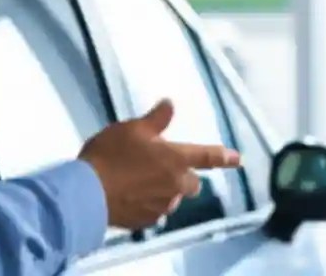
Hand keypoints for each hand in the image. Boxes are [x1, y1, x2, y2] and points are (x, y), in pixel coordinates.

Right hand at [78, 99, 240, 229]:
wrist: (88, 193)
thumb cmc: (111, 155)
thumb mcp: (131, 129)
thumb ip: (155, 120)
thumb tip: (171, 104)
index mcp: (176, 160)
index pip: (207, 157)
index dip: (224, 157)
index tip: (237, 159)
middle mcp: (175, 185)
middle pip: (192, 183)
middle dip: (183, 175)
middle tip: (160, 166)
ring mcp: (161, 206)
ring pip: (172, 198)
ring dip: (164, 190)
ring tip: (138, 182)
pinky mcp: (146, 221)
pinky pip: (154, 211)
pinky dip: (147, 204)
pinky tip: (129, 197)